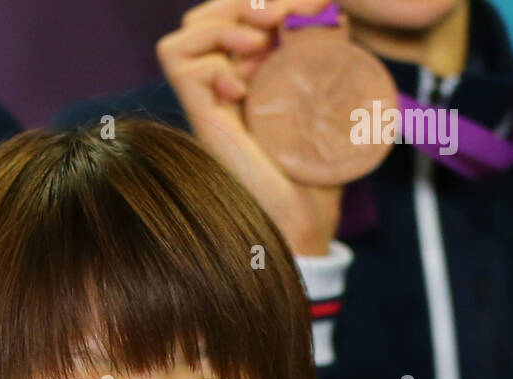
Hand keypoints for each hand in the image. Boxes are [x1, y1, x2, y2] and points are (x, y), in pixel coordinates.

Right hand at [157, 0, 344, 254]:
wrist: (300, 222)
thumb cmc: (318, 176)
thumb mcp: (333, 102)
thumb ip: (330, 56)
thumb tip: (332, 11)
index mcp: (254, 80)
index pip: (241, 18)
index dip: (268, 1)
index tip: (313, 6)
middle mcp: (226, 88)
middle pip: (209, 16)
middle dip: (244, 1)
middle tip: (281, 15)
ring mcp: (210, 105)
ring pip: (187, 33)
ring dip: (224, 22)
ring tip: (260, 40)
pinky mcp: (200, 120)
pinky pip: (179, 63)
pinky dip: (212, 60)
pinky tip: (242, 87)